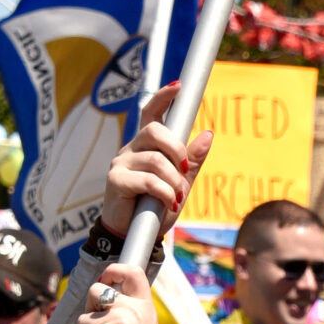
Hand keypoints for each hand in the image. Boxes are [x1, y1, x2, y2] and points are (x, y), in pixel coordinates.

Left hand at [73, 261, 163, 323]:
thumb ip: (129, 312)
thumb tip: (102, 293)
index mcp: (144, 307)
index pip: (132, 272)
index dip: (114, 270)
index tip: (105, 279)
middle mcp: (130, 310)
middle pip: (95, 291)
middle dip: (91, 311)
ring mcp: (114, 323)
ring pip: (82, 321)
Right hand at [98, 85, 213, 238]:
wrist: (134, 237)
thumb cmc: (155, 209)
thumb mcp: (180, 184)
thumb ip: (192, 162)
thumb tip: (208, 134)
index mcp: (147, 147)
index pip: (151, 113)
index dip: (163, 98)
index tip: (178, 86)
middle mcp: (132, 150)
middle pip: (156, 131)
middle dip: (177, 150)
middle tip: (184, 171)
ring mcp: (121, 164)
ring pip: (155, 159)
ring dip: (173, 180)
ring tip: (176, 196)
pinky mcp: (115, 181)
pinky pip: (147, 180)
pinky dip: (163, 192)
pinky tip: (168, 203)